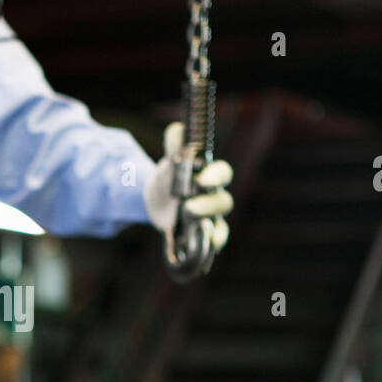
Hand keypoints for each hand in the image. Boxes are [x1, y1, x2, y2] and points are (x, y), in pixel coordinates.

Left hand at [143, 121, 233, 251]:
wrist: (158, 200)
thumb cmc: (171, 177)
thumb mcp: (169, 162)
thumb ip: (174, 146)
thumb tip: (177, 131)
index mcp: (210, 176)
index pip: (223, 174)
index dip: (217, 177)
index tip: (202, 180)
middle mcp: (214, 198)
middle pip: (223, 202)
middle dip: (209, 205)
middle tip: (188, 208)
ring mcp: (210, 219)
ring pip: (221, 226)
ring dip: (211, 229)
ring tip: (193, 228)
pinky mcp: (201, 237)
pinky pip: (211, 245)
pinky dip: (209, 248)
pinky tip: (201, 250)